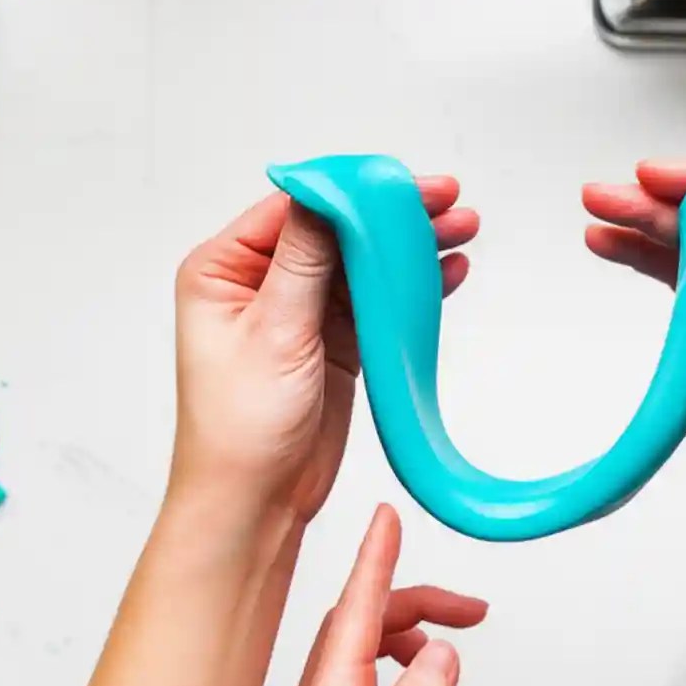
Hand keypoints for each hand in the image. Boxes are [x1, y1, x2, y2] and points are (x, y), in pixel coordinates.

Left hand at [171, 181, 478, 521]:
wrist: (256, 501)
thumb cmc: (239, 428)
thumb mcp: (273, 332)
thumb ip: (306, 259)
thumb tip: (330, 196)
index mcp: (223, 269)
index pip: (297, 208)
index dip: (354, 191)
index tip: (401, 184)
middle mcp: (259, 283)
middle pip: (338, 230)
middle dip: (393, 216)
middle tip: (446, 201)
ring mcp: (300, 312)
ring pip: (363, 264)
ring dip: (410, 250)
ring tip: (462, 231)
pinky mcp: (334, 341)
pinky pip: (377, 302)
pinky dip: (412, 289)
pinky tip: (447, 272)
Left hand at [297, 504, 487, 685]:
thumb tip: (441, 652)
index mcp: (333, 680)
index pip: (358, 599)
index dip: (377, 552)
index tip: (387, 514)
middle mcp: (322, 682)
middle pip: (367, 615)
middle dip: (419, 601)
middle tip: (468, 610)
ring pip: (360, 639)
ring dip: (407, 629)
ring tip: (443, 646)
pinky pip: (355, 663)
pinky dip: (389, 652)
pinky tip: (413, 671)